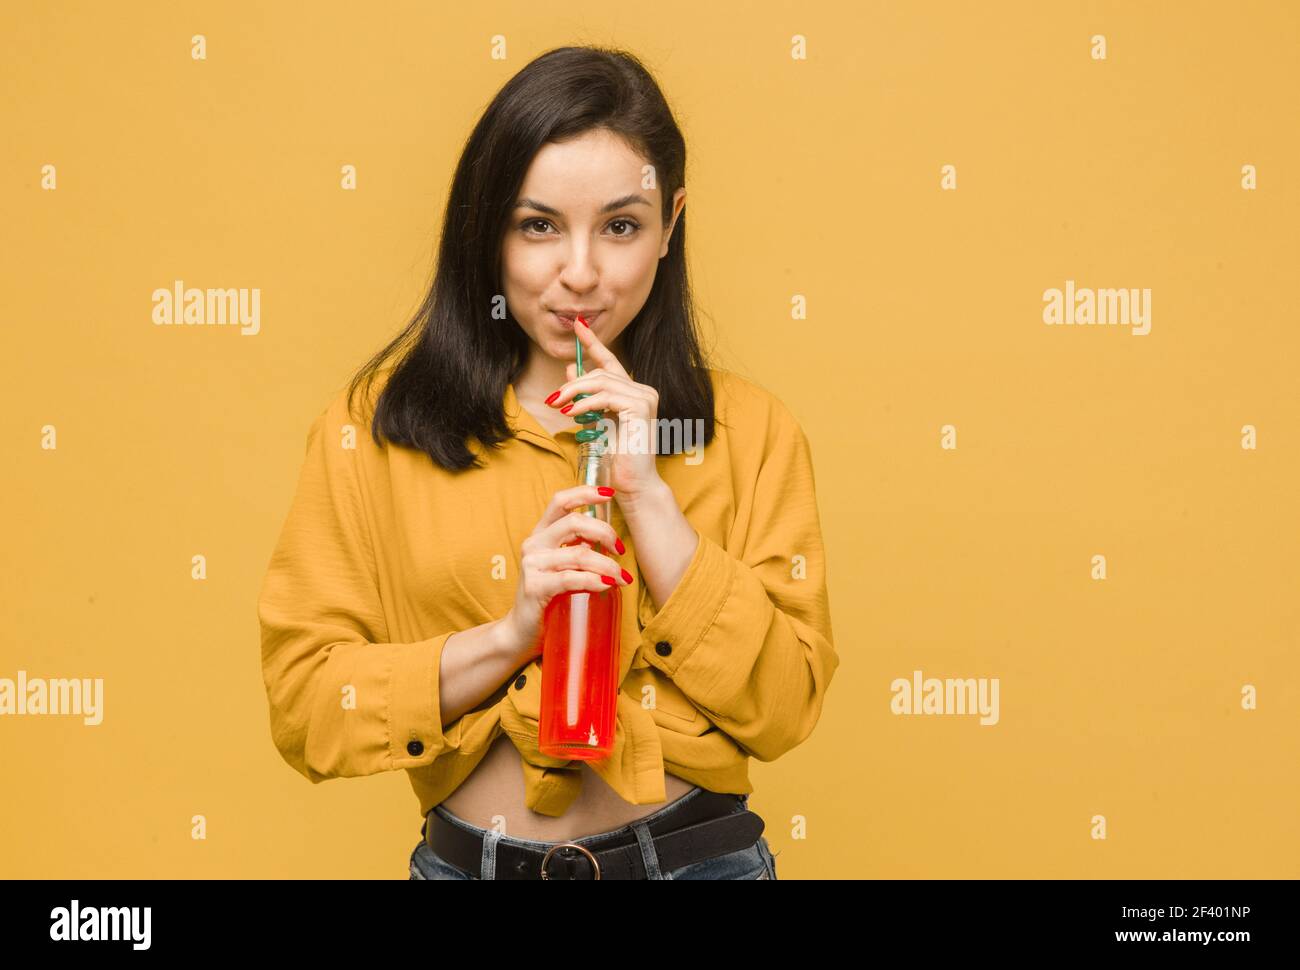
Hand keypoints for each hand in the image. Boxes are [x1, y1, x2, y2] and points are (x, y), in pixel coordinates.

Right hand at [502, 483, 633, 661]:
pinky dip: (594, 581)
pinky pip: (571, 578)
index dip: (585, 493)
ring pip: (579, 554)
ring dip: (607, 565)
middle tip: (620, 550)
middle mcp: (534, 544)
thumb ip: (578, 550)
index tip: (609, 494)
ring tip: (621, 577)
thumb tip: (609, 541)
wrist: (522, 632)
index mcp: (541, 534)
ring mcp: (532, 565)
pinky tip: (607, 585)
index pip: (560, 502)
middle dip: (605, 532)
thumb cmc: (549, 598)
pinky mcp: (535, 587)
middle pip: (575, 523)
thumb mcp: (563, 567)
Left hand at [546, 317, 665, 505]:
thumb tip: (569, 370)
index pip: (610, 361)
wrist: (633, 485)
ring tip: (559, 406)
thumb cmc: (616, 459)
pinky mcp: (641, 407)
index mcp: (633, 393)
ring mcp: (645, 397)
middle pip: (602, 372)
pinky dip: (586, 402)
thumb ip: (585, 396)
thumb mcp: (595, 421)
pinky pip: (606, 396)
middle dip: (573, 383)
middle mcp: (643, 390)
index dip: (593, 342)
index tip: (578, 325)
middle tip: (554, 398)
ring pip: (602, 381)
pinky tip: (573, 413)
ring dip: (575, 392)